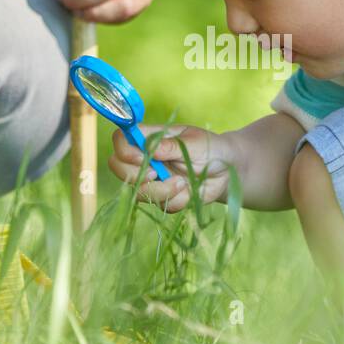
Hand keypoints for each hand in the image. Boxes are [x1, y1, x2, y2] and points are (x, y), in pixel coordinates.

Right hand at [108, 124, 233, 211]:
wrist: (226, 171)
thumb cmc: (210, 148)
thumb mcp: (195, 142)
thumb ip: (172, 146)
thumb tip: (150, 148)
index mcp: (149, 138)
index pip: (121, 139)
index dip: (124, 150)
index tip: (141, 157)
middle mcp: (145, 158)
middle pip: (117, 167)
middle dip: (135, 175)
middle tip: (156, 174)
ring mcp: (151, 179)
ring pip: (137, 191)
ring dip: (160, 191)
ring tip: (183, 183)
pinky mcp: (162, 197)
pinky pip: (159, 205)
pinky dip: (176, 201)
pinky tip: (189, 191)